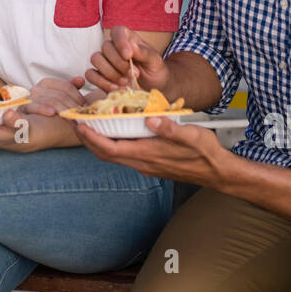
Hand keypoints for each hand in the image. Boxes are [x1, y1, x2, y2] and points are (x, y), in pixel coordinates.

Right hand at [25, 76, 86, 116]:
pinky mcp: (23, 108)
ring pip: (51, 101)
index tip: (86, 107)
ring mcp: (30, 98)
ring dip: (64, 110)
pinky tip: (52, 113)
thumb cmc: (45, 109)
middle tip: (82, 115)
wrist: (27, 123)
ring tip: (73, 118)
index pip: (66, 86)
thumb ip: (70, 88)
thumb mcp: (58, 98)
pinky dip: (43, 109)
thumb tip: (81, 80)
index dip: (78, 97)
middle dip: (73, 106)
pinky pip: (34, 106)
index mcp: (47, 83)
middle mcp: (38, 88)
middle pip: (60, 95)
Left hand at [74, 116, 231, 187]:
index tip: (79, 125)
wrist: (216, 172)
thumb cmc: (205, 153)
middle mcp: (142, 162)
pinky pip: (123, 155)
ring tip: (87, 125)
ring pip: (113, 155)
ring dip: (97, 142)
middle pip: (105, 154)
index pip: (111, 148)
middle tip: (74, 122)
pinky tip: (113, 132)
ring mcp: (145, 165)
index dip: (92, 138)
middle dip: (87, 139)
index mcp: (148, 154)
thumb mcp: (192, 135)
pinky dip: (111, 144)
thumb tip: (151, 119)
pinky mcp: (149, 164)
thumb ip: (170, 128)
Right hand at [85, 25, 169, 94]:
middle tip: (133, 74)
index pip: (117, 31)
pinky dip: (102, 82)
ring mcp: (105, 61)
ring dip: (110, 72)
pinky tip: (116, 88)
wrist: (154, 87)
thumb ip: (144, 53)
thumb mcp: (155, 61)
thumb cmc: (154, 70)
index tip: (129, 56)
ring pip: (96, 59)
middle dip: (119, 63)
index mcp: (128, 39)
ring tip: (125, 82)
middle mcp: (114, 48)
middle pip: (105, 47)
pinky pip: (90, 74)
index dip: (120, 42)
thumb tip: (132, 45)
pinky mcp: (99, 76)